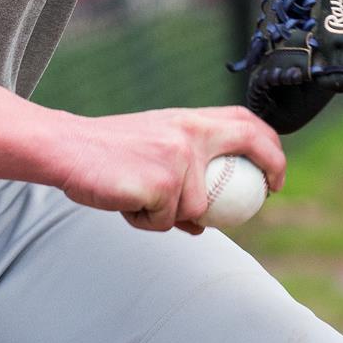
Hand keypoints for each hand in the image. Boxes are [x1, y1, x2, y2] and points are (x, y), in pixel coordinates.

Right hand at [50, 105, 284, 233]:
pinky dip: (145, 221)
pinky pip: (164, 221)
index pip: (244, 122)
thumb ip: (185, 170)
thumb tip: (203, 222)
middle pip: (250, 146)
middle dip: (273, 166)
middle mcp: (190, 134)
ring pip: (196, 209)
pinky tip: (126, 201)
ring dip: (167, 215)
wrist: (67, 148)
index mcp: (189, 120)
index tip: (275, 171)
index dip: (269, 143)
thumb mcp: (153, 149)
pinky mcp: (162, 184)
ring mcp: (179, 159)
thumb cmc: (107, 154)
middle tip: (272, 191)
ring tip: (137, 197)